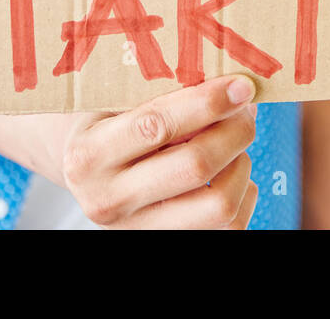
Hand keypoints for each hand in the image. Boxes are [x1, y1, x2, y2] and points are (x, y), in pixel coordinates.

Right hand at [60, 74, 259, 228]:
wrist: (85, 171)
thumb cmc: (108, 123)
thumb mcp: (116, 101)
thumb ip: (163, 92)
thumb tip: (232, 87)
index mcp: (89, 154)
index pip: (156, 127)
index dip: (207, 103)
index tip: (240, 86)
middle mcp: (108, 199)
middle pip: (195, 166)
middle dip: (234, 131)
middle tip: (244, 110)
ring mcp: (136, 230)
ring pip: (219, 205)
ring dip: (240, 164)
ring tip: (234, 142)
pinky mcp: (164, 243)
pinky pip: (230, 228)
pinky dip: (243, 194)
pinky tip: (231, 171)